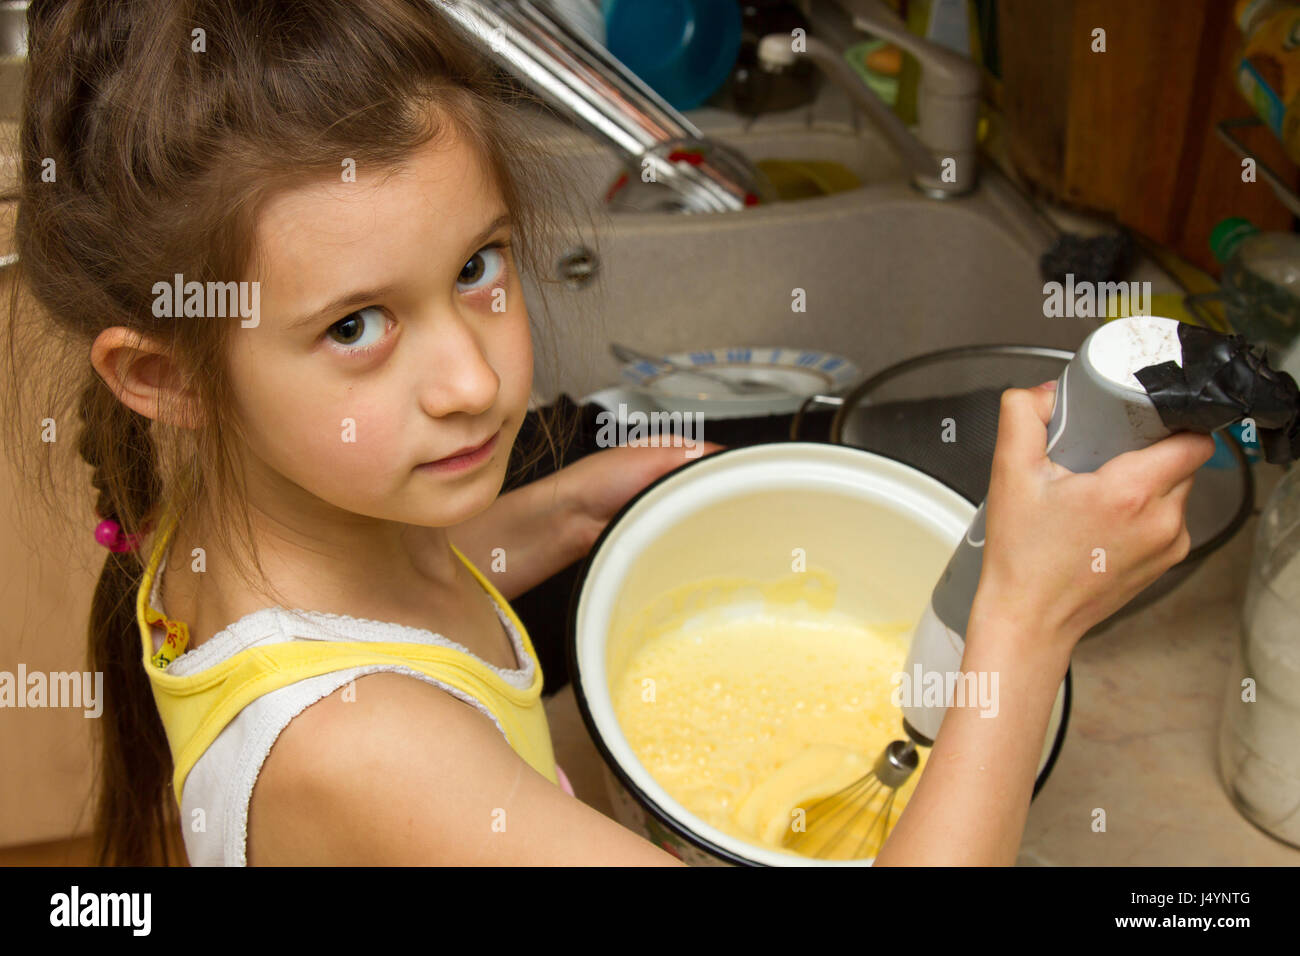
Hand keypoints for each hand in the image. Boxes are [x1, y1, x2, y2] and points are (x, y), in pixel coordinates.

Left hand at [556, 440, 726, 554]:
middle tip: (730, 507)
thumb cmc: (599, 480)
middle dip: (718, 496)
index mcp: (670, 451)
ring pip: (699, 511)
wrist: (570, 519)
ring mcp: (665, 504)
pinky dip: (690, 534)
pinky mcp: (659, 529)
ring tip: (712, 523)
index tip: (744, 481)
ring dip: (703, 517)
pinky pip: (684, 531)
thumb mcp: (650, 456)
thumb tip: (727, 456)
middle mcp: (670, 476)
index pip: (712, 457)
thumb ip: (689, 455)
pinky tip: (696, 539)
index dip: (728, 468)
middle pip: (709, 486)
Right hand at [973, 381, 1215, 656]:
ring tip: (1101, 488)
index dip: (1173, 421)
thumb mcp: (1010, 475)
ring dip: (1149, 480)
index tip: (1141, 421)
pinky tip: (1105, 518)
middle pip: (1184, 460)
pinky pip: (1169, 518)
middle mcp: (1162, 520)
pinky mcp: (1165, 562)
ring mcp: (1168, 545)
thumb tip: (1043, 395)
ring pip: (1178, 489)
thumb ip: (1022, 417)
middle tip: (1106, 453)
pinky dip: (1145, 511)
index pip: (1195, 439)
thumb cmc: (1023, 560)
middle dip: (1151, 448)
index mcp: (1131, 493)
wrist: (1029, 620)